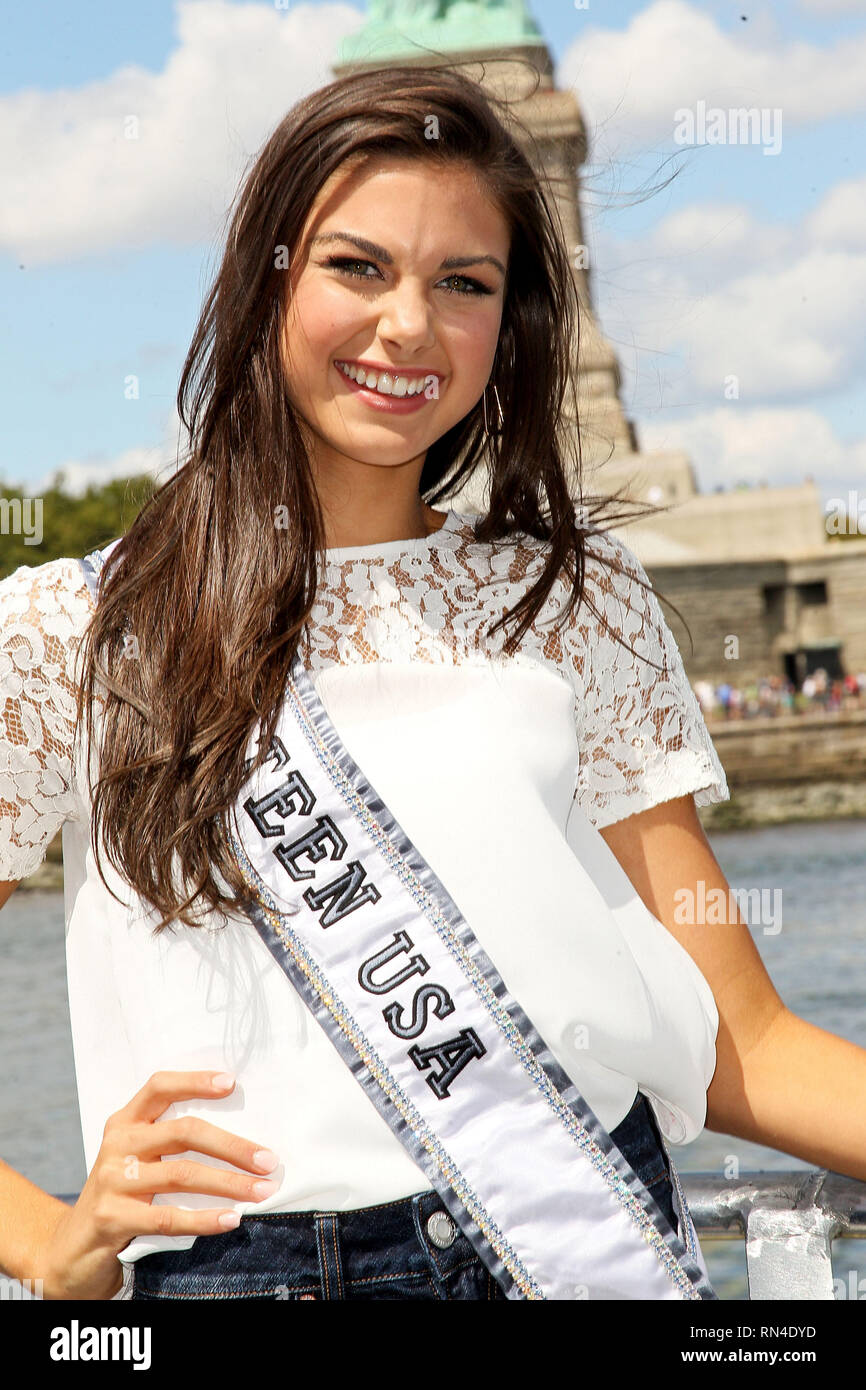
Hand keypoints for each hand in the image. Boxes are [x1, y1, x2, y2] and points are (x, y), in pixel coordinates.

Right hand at [35, 1071, 278, 1299]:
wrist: (73, 1248)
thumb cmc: (122, 1196)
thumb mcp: (138, 1159)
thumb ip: (170, 1141)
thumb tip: (243, 1140)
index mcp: (125, 1122)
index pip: (159, 1087)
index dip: (194, 1082)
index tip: (231, 1083)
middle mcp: (117, 1145)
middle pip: (183, 1132)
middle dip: (232, 1146)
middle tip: (269, 1160)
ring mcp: (112, 1181)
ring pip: (182, 1175)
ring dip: (229, 1183)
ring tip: (261, 1191)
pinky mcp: (111, 1218)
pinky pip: (167, 1217)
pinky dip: (204, 1218)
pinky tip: (231, 1219)